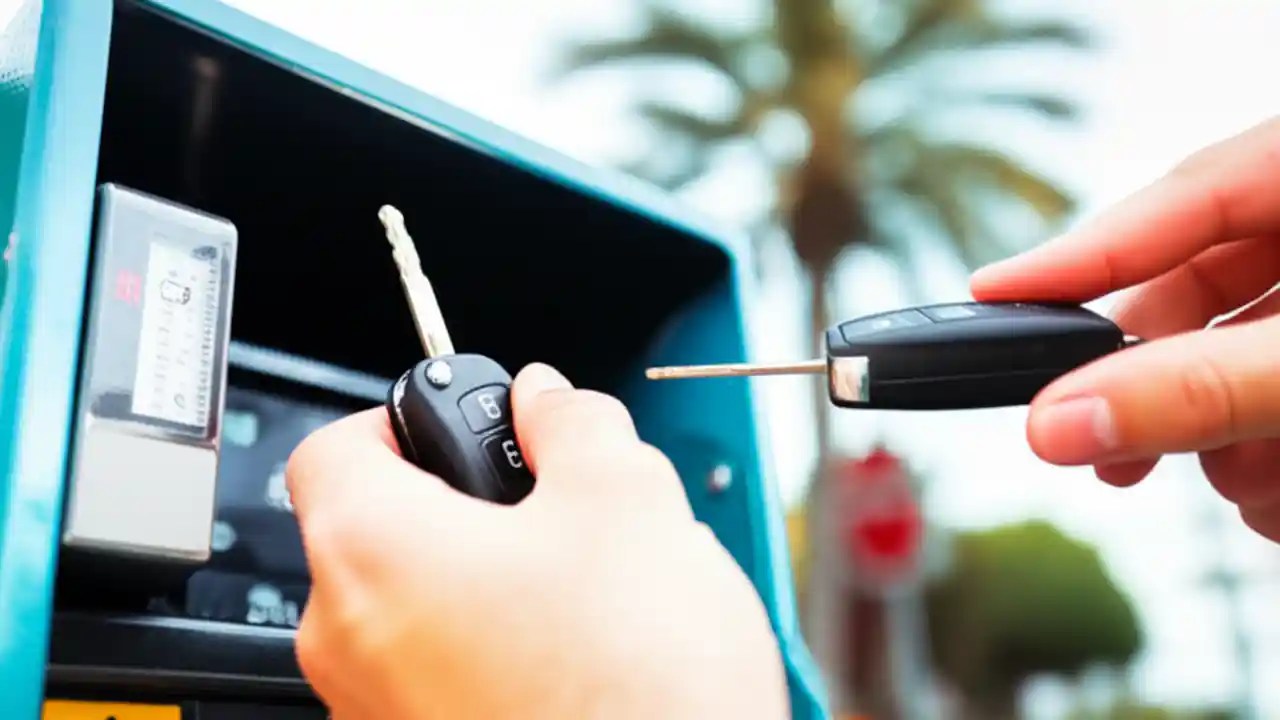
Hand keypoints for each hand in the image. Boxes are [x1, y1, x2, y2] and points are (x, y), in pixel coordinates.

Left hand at [284, 363, 787, 718]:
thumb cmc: (632, 686)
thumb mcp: (627, 500)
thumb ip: (574, 424)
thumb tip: (549, 400)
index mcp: (373, 550)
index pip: (334, 444)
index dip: (402, 416)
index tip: (462, 424)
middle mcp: (348, 641)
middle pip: (380, 531)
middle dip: (466, 507)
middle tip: (550, 509)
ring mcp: (379, 713)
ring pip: (416, 610)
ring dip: (486, 583)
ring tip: (582, 593)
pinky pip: (438, 677)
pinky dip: (491, 651)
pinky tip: (577, 659)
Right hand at [970, 117, 1279, 540]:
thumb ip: (1194, 390)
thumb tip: (1058, 423)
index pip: (1177, 198)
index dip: (1075, 256)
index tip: (986, 294)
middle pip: (1198, 294)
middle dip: (1153, 387)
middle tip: (1100, 446)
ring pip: (1237, 354)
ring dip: (1219, 435)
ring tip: (1238, 488)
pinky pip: (1278, 388)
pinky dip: (1265, 448)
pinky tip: (1273, 491)